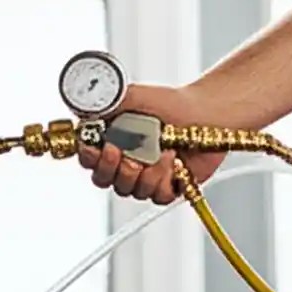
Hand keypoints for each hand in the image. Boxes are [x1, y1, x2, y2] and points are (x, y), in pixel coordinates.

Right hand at [78, 84, 226, 204]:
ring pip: (130, 190)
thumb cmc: (172, 103)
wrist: (206, 113)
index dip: (88, 158)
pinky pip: (156, 196)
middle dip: (112, 168)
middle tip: (123, 153)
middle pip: (104, 180)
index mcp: (112, 140)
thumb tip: (84, 108)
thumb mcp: (133, 96)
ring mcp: (145, 176)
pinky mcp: (167, 187)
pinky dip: (164, 178)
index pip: (88, 159)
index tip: (95, 148)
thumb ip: (106, 102)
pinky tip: (172, 159)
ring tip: (159, 151)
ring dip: (144, 172)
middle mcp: (126, 161)